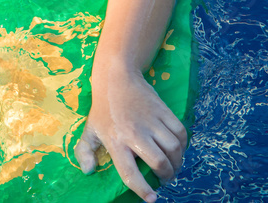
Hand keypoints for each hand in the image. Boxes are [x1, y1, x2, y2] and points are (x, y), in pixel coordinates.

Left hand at [74, 67, 187, 202]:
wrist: (117, 77)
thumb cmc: (103, 107)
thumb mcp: (89, 129)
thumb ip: (84, 151)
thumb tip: (88, 171)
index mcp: (116, 141)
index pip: (130, 172)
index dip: (142, 189)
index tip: (152, 199)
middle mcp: (135, 133)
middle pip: (159, 162)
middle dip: (166, 176)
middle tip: (164, 178)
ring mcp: (151, 121)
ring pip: (173, 149)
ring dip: (177, 162)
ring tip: (172, 166)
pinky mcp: (163, 111)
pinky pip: (181, 133)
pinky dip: (183, 145)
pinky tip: (177, 149)